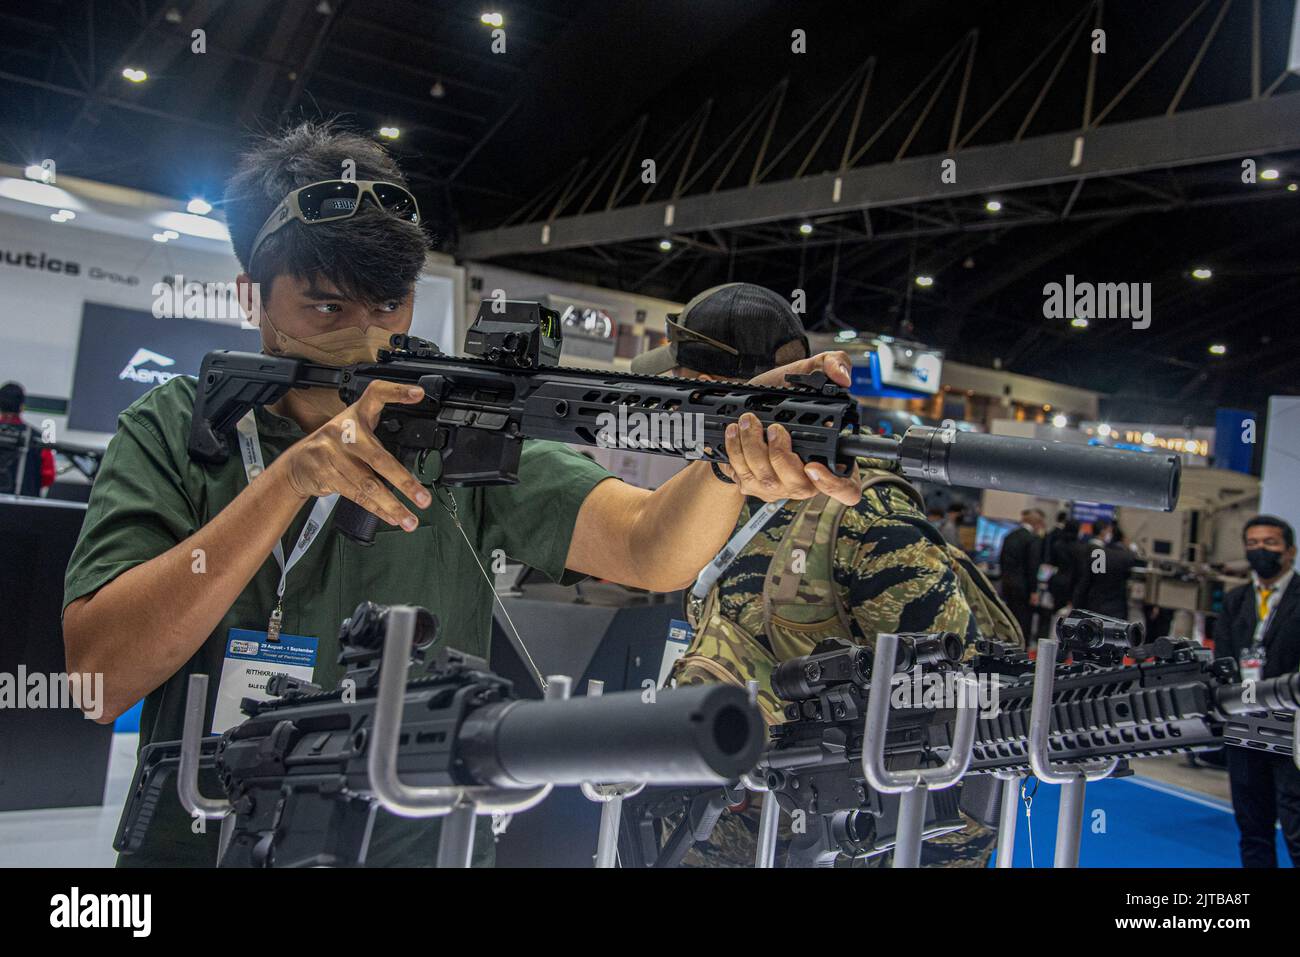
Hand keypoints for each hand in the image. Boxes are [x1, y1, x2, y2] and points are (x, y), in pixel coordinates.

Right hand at [273, 381, 431, 530]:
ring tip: (410, 519)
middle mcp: (344, 432)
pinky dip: (377, 509)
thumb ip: (379, 437)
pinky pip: (357, 495)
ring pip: (368, 484)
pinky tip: (391, 517)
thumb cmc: (335, 446)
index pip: (376, 394)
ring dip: (392, 505)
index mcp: (356, 415)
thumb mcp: (353, 431)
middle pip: (379, 458)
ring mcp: (332, 454)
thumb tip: (414, 462)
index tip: (418, 393)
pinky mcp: (325, 475)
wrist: (296, 464)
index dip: (396, 392)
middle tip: (423, 498)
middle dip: (403, 482)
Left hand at [716, 351, 860, 505]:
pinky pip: (744, 476)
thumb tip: (842, 377)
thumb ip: (831, 363)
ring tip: (748, 422)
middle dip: (780, 455)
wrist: (747, 408)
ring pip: (767, 480)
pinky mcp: (754, 485)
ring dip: (752, 449)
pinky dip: (735, 452)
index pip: (846, 489)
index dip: (832, 484)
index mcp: (834, 461)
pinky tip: (734, 433)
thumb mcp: (807, 372)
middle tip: (774, 428)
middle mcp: (808, 480)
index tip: (813, 466)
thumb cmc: (784, 396)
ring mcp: (780, 486)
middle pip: (798, 485)